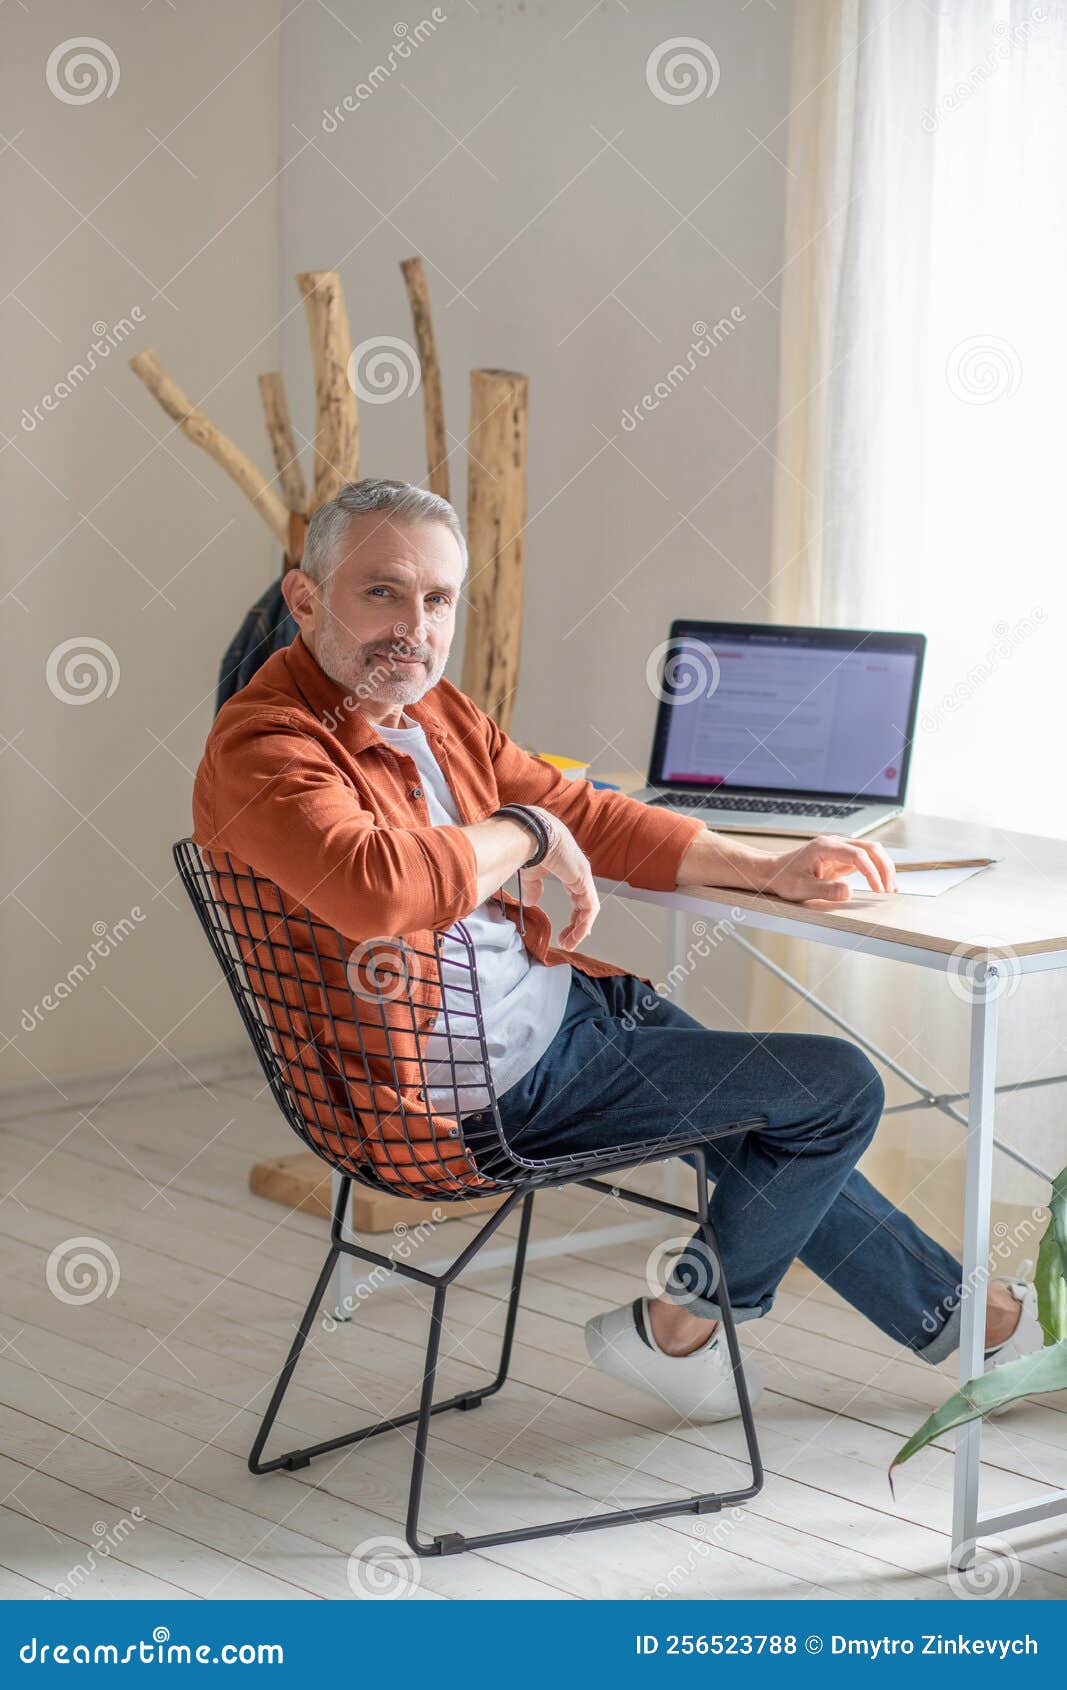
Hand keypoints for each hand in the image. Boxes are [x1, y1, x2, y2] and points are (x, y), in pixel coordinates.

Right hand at [516, 807, 599, 948]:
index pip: (577, 895)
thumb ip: (534, 887)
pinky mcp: (584, 881)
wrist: (533, 833)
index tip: (567, 929)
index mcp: (568, 869)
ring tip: (569, 943)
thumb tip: (531, 902)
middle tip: (568, 940)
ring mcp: (583, 877)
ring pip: (588, 908)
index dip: (575, 913)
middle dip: (577, 924)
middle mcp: (579, 873)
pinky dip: (583, 923)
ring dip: (580, 928)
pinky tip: (576, 935)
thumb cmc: (530, 847)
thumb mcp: (531, 873)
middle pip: (584, 904)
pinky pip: (589, 907)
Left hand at [764, 834, 897, 903]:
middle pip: (870, 848)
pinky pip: (865, 861)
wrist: (774, 872)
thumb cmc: (784, 878)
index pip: (858, 854)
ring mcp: (840, 849)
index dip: (871, 872)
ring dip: (884, 868)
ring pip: (871, 852)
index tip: (878, 889)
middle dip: (884, 868)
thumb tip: (849, 892)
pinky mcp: (842, 858)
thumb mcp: (801, 889)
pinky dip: (876, 870)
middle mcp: (835, 843)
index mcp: (825, 846)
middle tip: (889, 889)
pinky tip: (883, 884)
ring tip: (890, 888)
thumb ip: (825, 890)